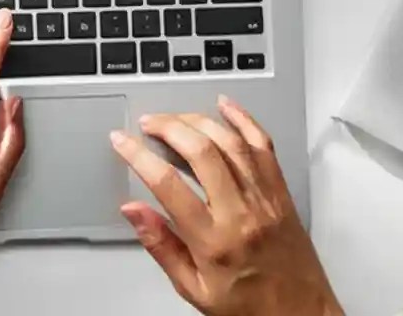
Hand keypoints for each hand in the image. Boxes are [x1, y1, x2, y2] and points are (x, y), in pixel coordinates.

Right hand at [110, 96, 341, 315]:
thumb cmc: (250, 308)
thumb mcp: (193, 289)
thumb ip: (161, 246)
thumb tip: (133, 211)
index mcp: (213, 241)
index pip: (168, 185)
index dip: (138, 156)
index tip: (121, 142)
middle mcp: (241, 213)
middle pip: (201, 151)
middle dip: (168, 127)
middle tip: (147, 124)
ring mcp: (264, 199)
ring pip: (231, 142)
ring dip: (198, 120)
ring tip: (174, 117)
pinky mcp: (281, 192)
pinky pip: (263, 145)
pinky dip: (244, 120)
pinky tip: (225, 106)